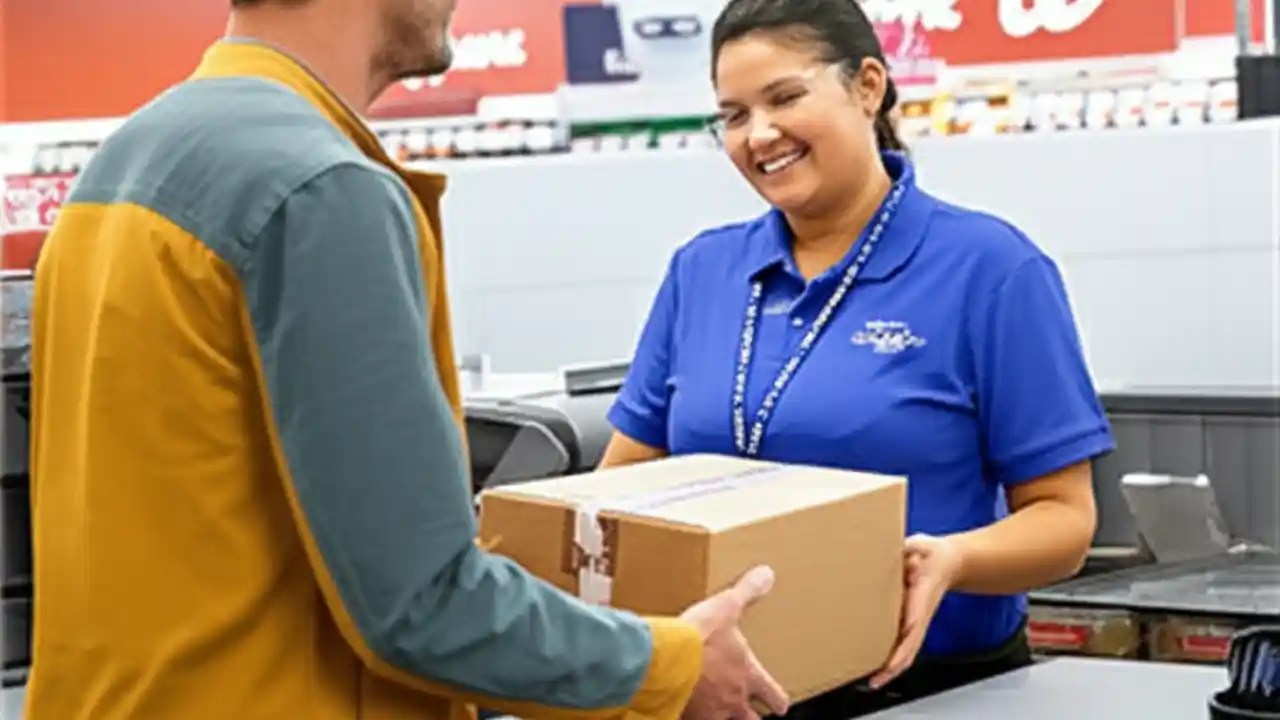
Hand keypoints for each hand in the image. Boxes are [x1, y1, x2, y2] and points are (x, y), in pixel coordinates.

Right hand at [679, 566, 789, 719]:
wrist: (664, 658)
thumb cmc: (700, 636)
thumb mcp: (727, 607)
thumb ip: (747, 592)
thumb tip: (767, 574)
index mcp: (747, 675)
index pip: (773, 695)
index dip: (778, 699)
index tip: (781, 703)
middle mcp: (731, 699)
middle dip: (751, 718)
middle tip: (750, 715)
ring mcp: (707, 711)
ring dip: (719, 715)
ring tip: (712, 709)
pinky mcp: (682, 714)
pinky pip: (689, 718)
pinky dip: (688, 713)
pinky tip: (682, 706)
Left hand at [868, 534, 964, 689]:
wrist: (949, 562)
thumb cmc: (931, 554)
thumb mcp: (921, 545)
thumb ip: (912, 548)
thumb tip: (907, 554)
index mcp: (923, 594)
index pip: (917, 614)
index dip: (909, 626)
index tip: (900, 637)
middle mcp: (920, 613)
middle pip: (910, 644)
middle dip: (895, 662)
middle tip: (877, 677)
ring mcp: (917, 622)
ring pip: (907, 651)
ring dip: (892, 668)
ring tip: (874, 682)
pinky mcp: (912, 624)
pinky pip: (904, 647)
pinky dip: (892, 661)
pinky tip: (877, 671)